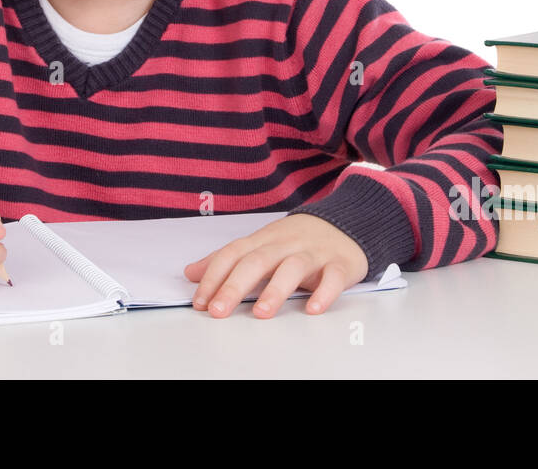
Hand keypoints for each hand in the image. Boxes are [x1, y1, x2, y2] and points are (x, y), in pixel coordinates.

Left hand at [183, 213, 368, 318]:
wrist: (347, 224)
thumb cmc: (298, 240)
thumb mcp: (260, 245)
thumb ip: (227, 260)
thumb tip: (190, 273)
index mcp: (264, 240)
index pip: (233, 254)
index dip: (214, 276)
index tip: (200, 301)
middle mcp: (285, 245)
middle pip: (257, 261)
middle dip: (234, 286)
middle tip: (218, 311)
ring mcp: (313, 254)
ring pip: (293, 268)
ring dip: (275, 290)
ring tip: (260, 313)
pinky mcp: (339, 265)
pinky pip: (332, 278)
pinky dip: (324, 292)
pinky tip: (313, 308)